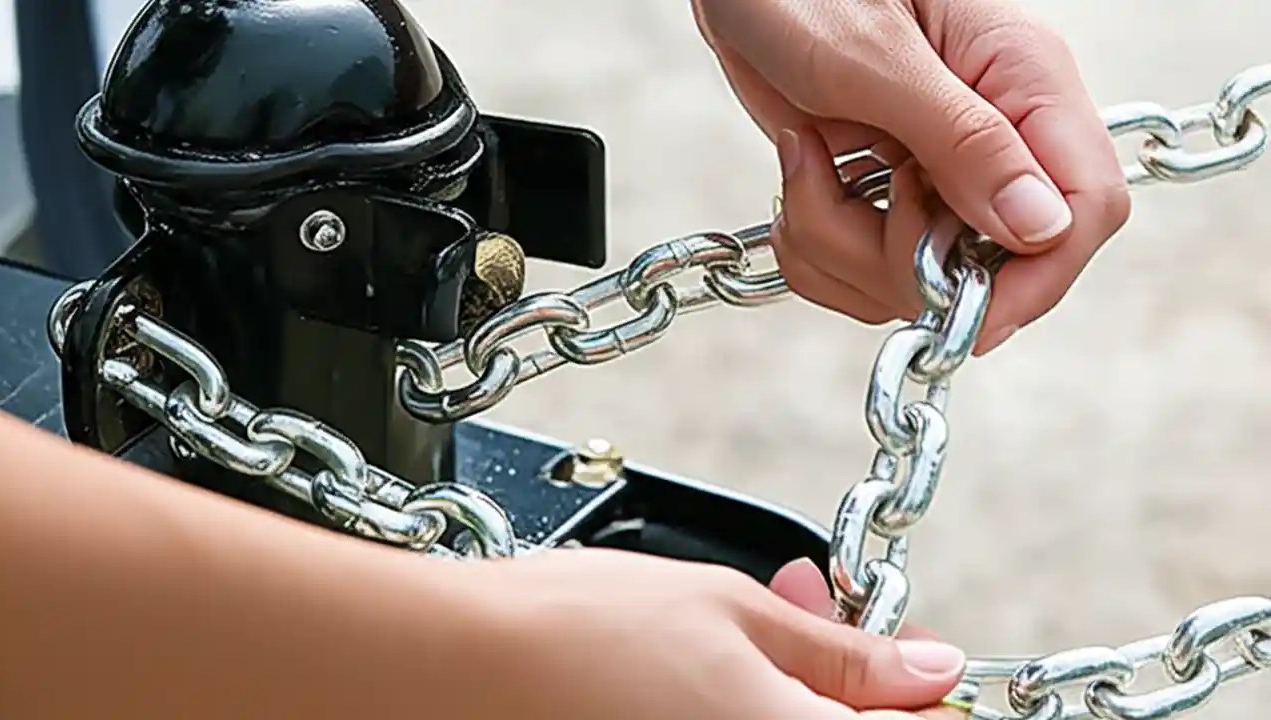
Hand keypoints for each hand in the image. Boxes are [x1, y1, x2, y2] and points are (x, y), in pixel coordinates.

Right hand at [462, 549, 964, 718]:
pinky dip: (737, 715)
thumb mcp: (727, 610)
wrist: (452, 670)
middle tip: (814, 635)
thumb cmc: (578, 631)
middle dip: (851, 692)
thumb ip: (839, 653)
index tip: (907, 660)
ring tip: (741, 651)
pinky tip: (703, 684)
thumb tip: (929, 666)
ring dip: (791, 701)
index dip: (918, 697)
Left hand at [693, 0, 1130, 353]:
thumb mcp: (873, 60)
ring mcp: (933, 169)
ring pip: (915, 278)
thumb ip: (961, 141)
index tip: (964, 312)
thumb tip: (1039, 227)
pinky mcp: (879, 191)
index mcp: (1023, 82)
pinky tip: (797, 174)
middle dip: (904, 260)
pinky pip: (860, 268)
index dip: (1034, 280)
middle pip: (992, 267)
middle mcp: (990, 135)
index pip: (1084, 211)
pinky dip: (814, 242)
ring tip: (804, 166)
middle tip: (852, 190)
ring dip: (840, 247)